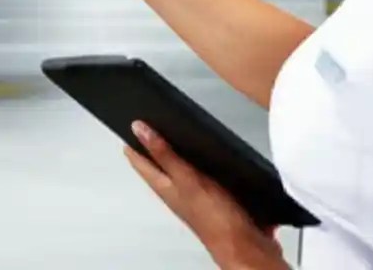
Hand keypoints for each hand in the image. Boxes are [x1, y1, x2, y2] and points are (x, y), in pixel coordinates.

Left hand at [127, 122, 289, 269]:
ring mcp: (192, 197)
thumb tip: (140, 130)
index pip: (141, 163)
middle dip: (149, 150)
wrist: (244, 244)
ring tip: (165, 144)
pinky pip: (196, 179)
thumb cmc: (214, 218)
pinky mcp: (211, 200)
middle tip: (142, 135)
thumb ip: (163, 154)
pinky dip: (194, 168)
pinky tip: (200, 164)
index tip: (128, 128)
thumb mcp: (186, 178)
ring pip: (175, 173)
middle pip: (156, 168)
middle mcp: (175, 192)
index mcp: (164, 186)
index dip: (133, 144)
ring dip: (170, 158)